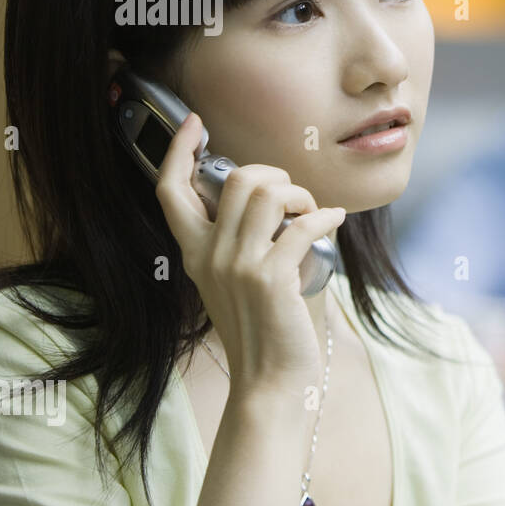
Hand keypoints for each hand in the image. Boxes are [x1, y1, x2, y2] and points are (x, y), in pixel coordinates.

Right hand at [154, 112, 345, 397]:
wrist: (269, 381)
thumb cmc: (262, 331)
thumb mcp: (235, 283)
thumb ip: (240, 244)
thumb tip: (275, 201)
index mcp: (194, 254)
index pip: (170, 191)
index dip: (178, 151)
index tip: (194, 124)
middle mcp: (210, 255)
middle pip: (237, 178)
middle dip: (276, 175)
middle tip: (296, 200)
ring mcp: (238, 265)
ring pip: (268, 191)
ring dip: (302, 194)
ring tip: (314, 214)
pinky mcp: (271, 278)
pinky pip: (301, 224)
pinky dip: (325, 217)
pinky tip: (334, 222)